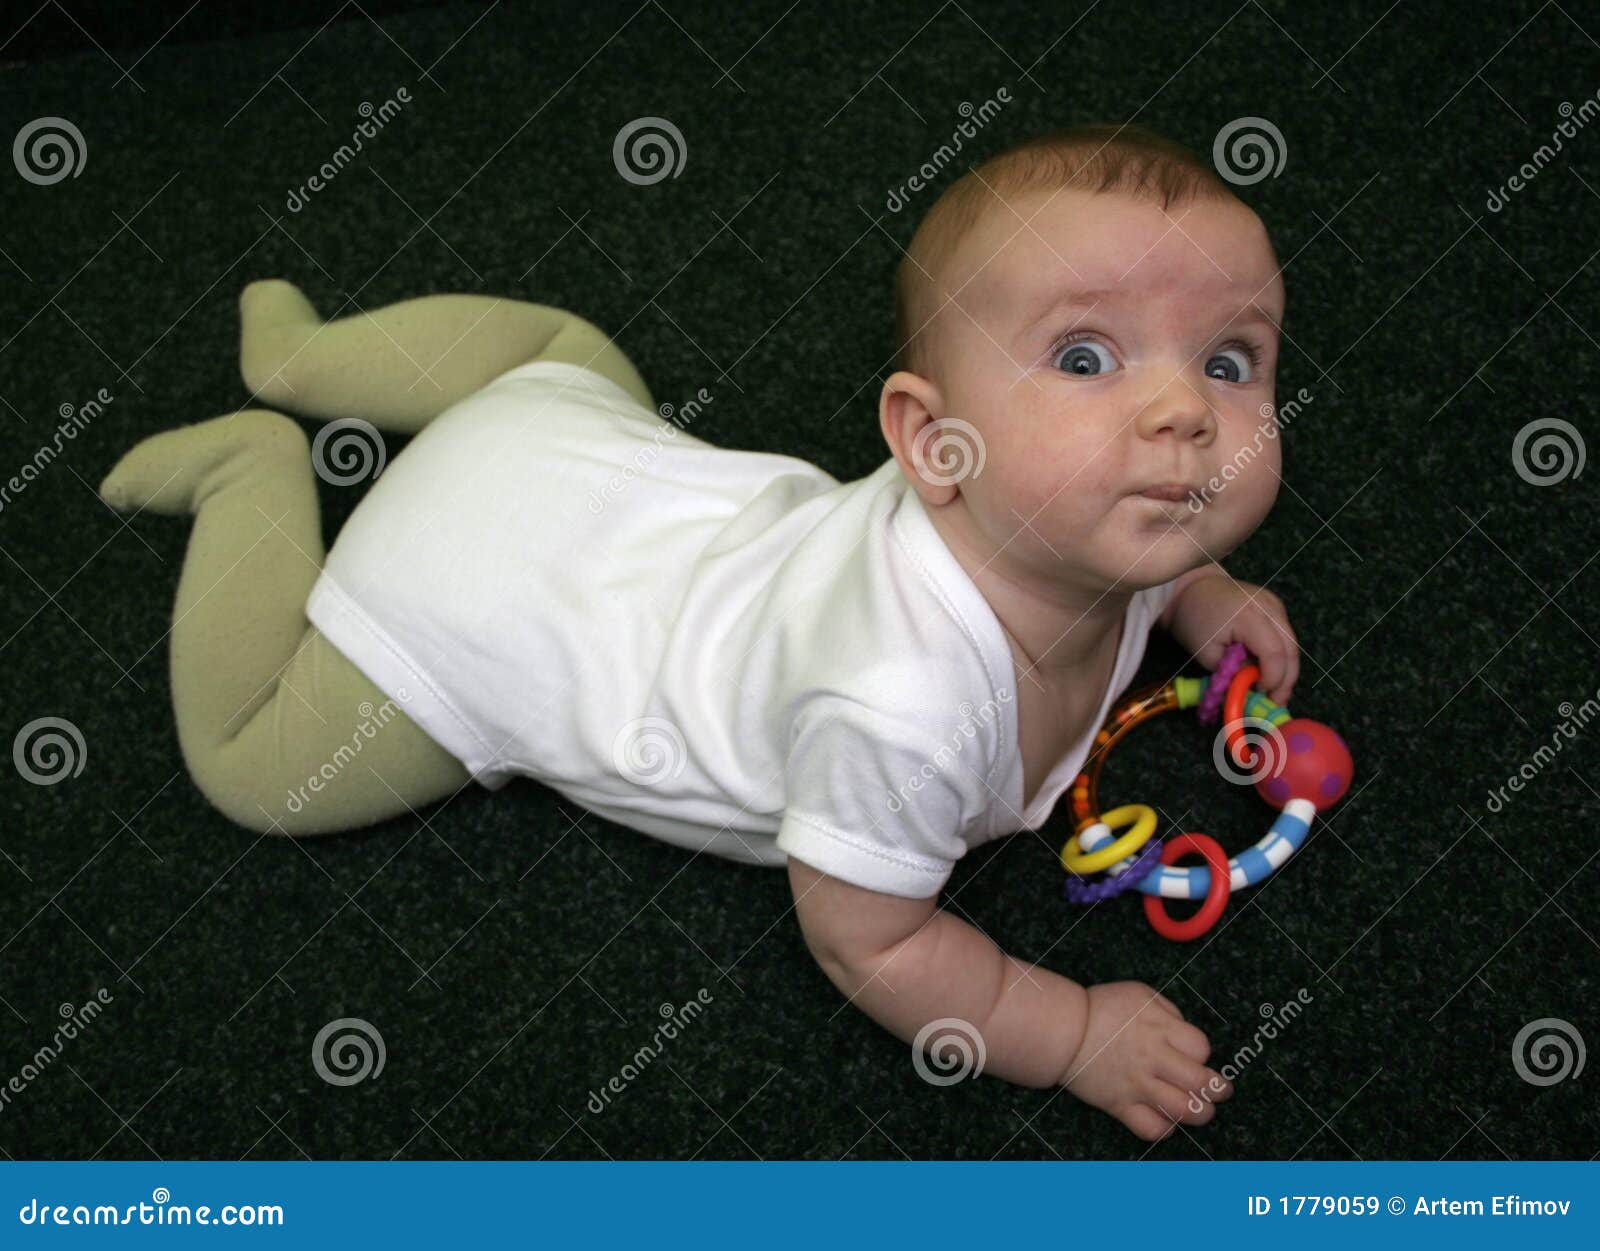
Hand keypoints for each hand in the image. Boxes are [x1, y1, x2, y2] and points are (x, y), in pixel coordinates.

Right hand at [1060, 981, 1233, 1142]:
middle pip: (1200, 1082)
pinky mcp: (1119, 1105)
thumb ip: (1169, 1011)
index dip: (1202, 1053)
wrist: (1061, 1029)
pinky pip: (1151, 1129)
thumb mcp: (1140, 994)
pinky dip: (1164, 1128)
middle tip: (1219, 1091)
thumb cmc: (1102, 1007)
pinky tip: (1166, 1119)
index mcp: (1159, 1028)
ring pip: (1182, 1109)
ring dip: (1199, 1113)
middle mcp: (1152, 1058)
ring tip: (1201, 1110)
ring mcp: (1136, 1084)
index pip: (1200, 1048)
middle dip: (1217, 1090)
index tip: (1195, 1055)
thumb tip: (1185, 1031)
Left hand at [1168, 574, 1298, 704]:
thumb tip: (1252, 690)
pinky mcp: (1275, 606)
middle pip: (1291, 650)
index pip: (1274, 653)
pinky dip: (1281, 656)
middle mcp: (1269, 607)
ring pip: (1292, 644)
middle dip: (1285, 681)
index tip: (1260, 694)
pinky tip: (1269, 672)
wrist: (1191, 588)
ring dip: (1285, 670)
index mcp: (1250, 615)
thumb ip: (1232, 673)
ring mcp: (1275, 604)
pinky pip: (1285, 636)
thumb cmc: (1193, 619)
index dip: (1272, 679)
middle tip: (1276, 703)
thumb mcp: (1206, 654)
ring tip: (1273, 692)